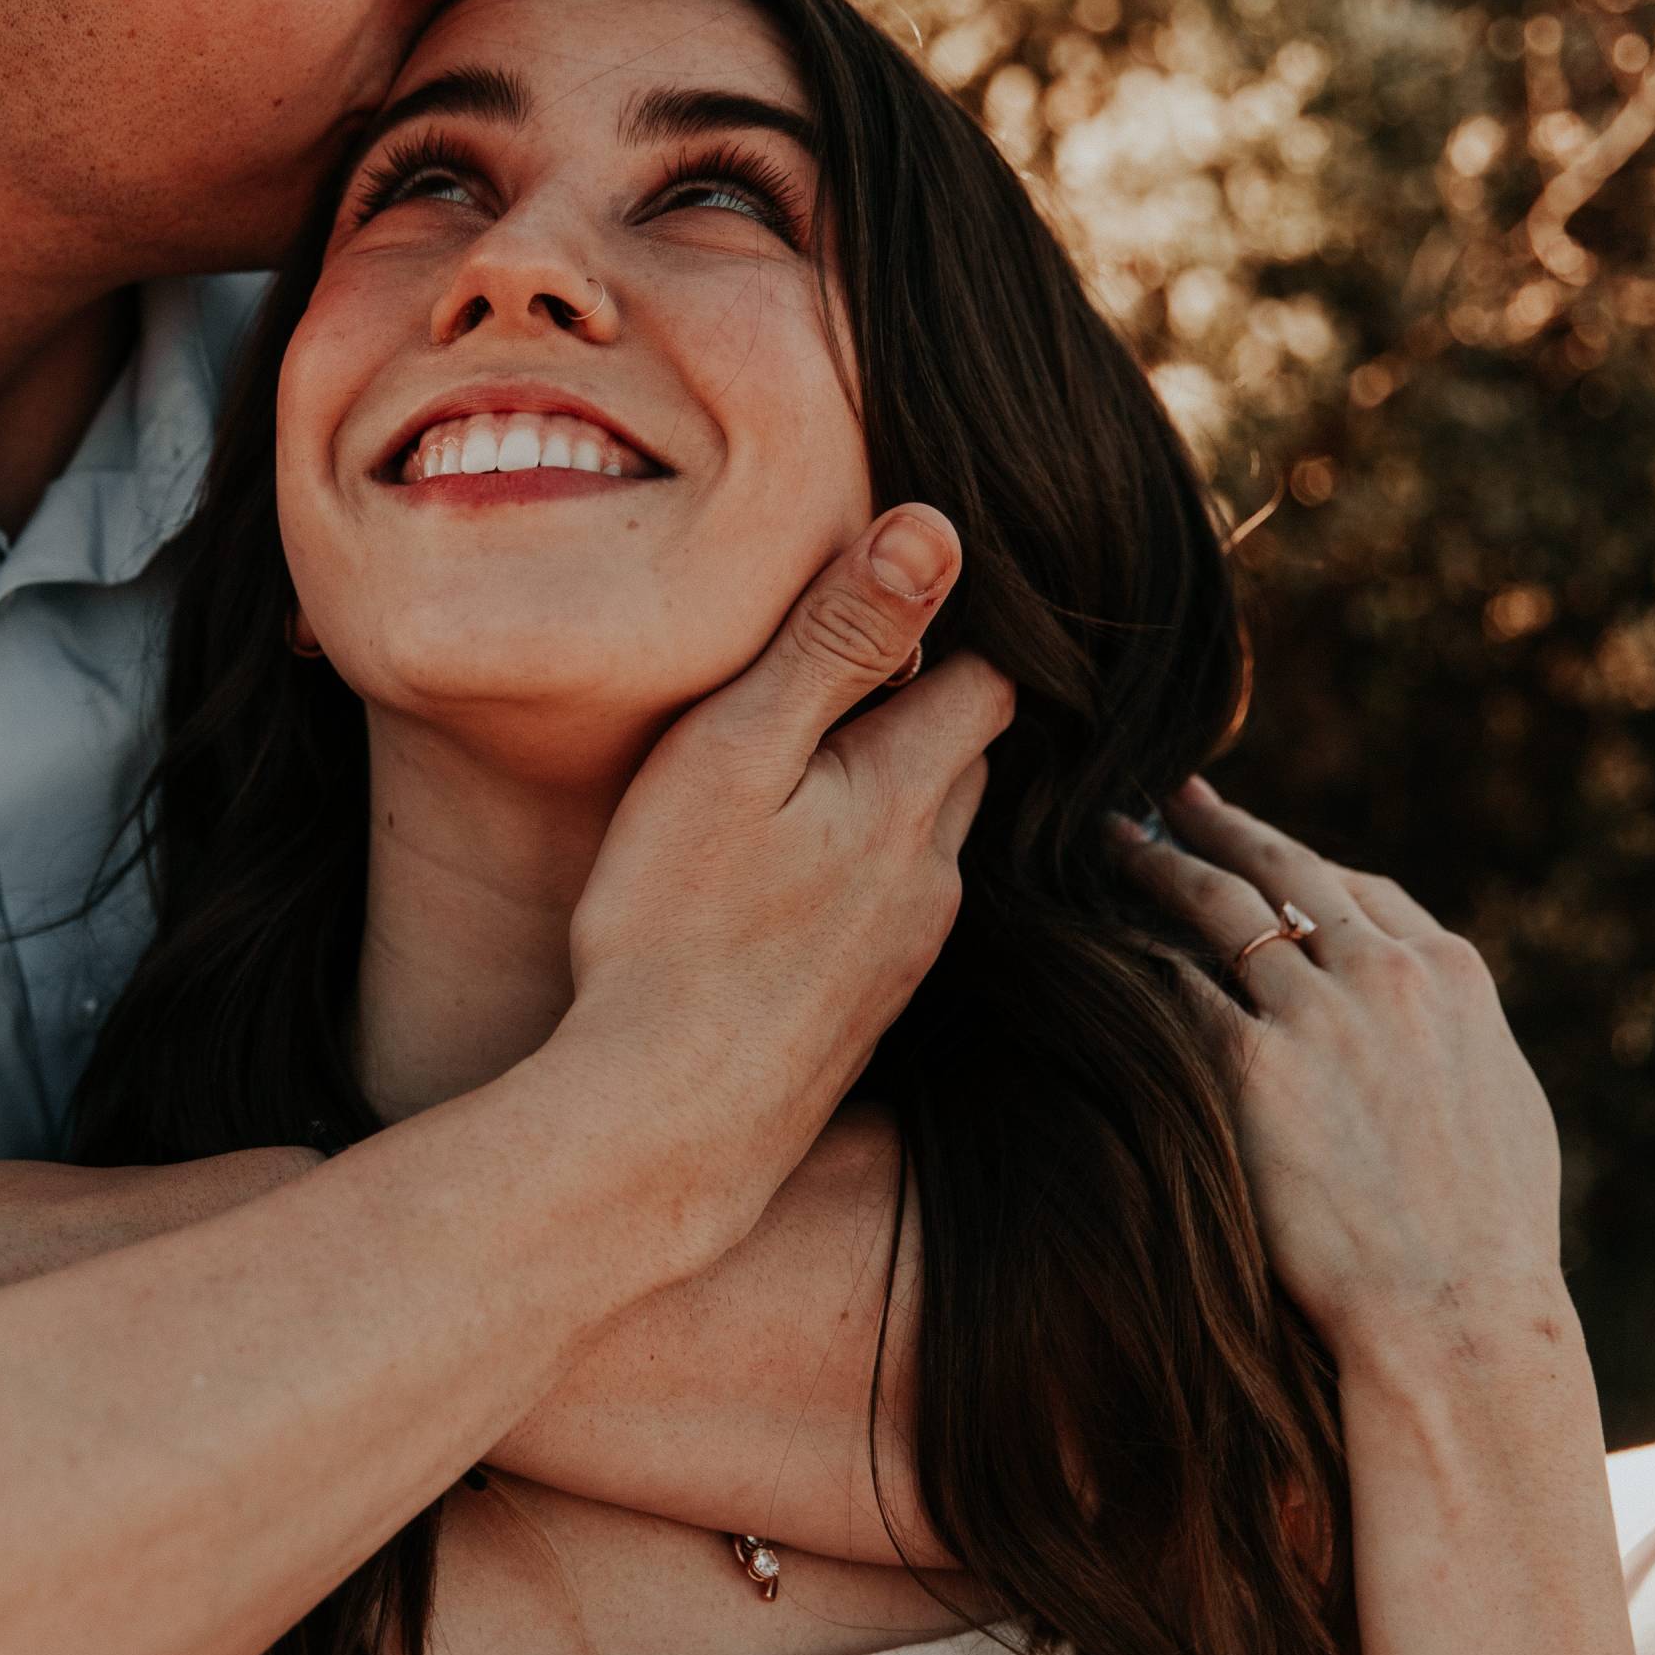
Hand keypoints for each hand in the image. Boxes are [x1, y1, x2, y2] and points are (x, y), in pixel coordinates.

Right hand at [563, 505, 1013, 1221]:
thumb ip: (834, 643)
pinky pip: (885, 913)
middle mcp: (934, 875)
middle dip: (915, 710)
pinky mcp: (868, 1012)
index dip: (940, 633)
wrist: (667, 1123)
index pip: (987, 678)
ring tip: (790, 787)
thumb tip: (936, 531)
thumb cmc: (676, 929)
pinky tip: (775, 892)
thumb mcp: (736, 755)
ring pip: (925, 839)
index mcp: (909, 795)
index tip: (869, 613)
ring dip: (881, 799)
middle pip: (961, 757)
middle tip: (818, 687)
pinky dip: (849, 878)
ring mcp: (907, 953)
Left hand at [1115, 777, 1565, 1369]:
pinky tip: (1092, 940)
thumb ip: (1450, 1043)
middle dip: (1218, 823)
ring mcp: (1314, 1015)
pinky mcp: (1250, 1066)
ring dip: (1157, 864)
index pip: (1360, 889)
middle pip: (1284, 868)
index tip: (1258, 849)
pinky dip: (1131, 954)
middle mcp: (1383, 974)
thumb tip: (1415, 1031)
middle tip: (1168, 795)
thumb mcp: (1502, 1107)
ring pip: (1216, 907)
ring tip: (1111, 840)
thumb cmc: (1490, 1236)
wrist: (1456, 1310)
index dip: (1298, 864)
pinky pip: (1172, 986)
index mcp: (1452, 976)